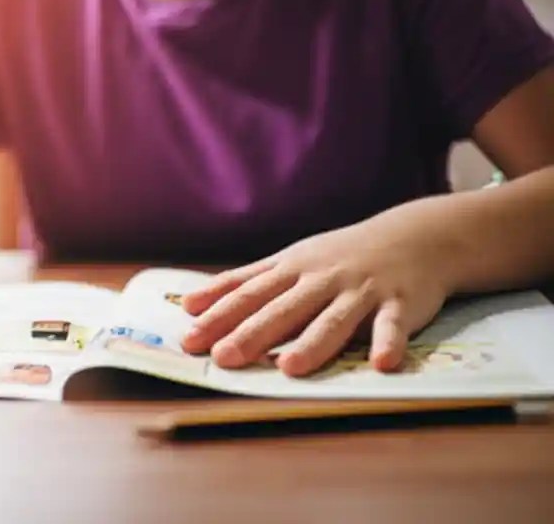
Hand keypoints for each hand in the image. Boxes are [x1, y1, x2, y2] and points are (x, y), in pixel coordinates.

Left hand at [179, 218, 452, 376]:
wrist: (414, 236)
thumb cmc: (339, 256)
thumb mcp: (288, 262)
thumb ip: (242, 283)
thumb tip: (191, 304)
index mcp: (292, 270)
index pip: (249, 295)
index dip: (219, 317)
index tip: (190, 339)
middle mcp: (322, 279)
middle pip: (283, 309)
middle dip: (252, 333)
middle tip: (223, 358)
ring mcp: (362, 290)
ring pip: (334, 319)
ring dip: (312, 343)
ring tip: (289, 367)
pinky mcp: (401, 302)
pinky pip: (394, 325)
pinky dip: (389, 342)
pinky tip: (381, 363)